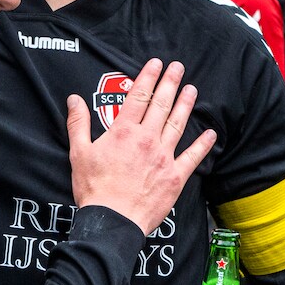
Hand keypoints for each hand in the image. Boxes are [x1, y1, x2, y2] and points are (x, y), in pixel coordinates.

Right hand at [66, 59, 216, 234]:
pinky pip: (192, 157)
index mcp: (124, 132)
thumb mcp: (79, 153)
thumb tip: (74, 99)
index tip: (156, 64)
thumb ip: (78, 123)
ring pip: (177, 124)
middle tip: (178, 67)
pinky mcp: (174, 176)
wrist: (112, 220)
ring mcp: (163, 157)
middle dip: (170, 83)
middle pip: (161, 105)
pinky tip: (210, 133)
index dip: (148, 77)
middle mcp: (146, 139)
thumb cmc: (94, 189)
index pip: (138, 96)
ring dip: (186, 105)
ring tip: (192, 89)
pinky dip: (203, 145)